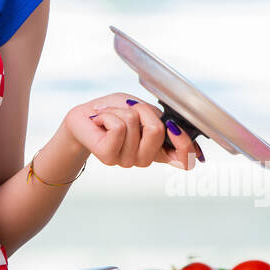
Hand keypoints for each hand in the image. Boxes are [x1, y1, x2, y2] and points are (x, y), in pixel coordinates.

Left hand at [59, 92, 203, 170]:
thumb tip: (176, 128)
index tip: (174, 128)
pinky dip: (109, 114)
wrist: (83, 118)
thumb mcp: (141, 109)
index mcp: (157, 148)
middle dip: (142, 110)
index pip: (184, 159)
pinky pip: (118, 127)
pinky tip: (100, 121)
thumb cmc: (113, 112)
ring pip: (134, 124)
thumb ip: (159, 120)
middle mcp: (144, 158)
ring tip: (110, 115)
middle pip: (157, 130)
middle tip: (127, 110)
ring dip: (121, 110)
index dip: (186, 145)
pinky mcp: (109, 157)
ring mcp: (127, 160)